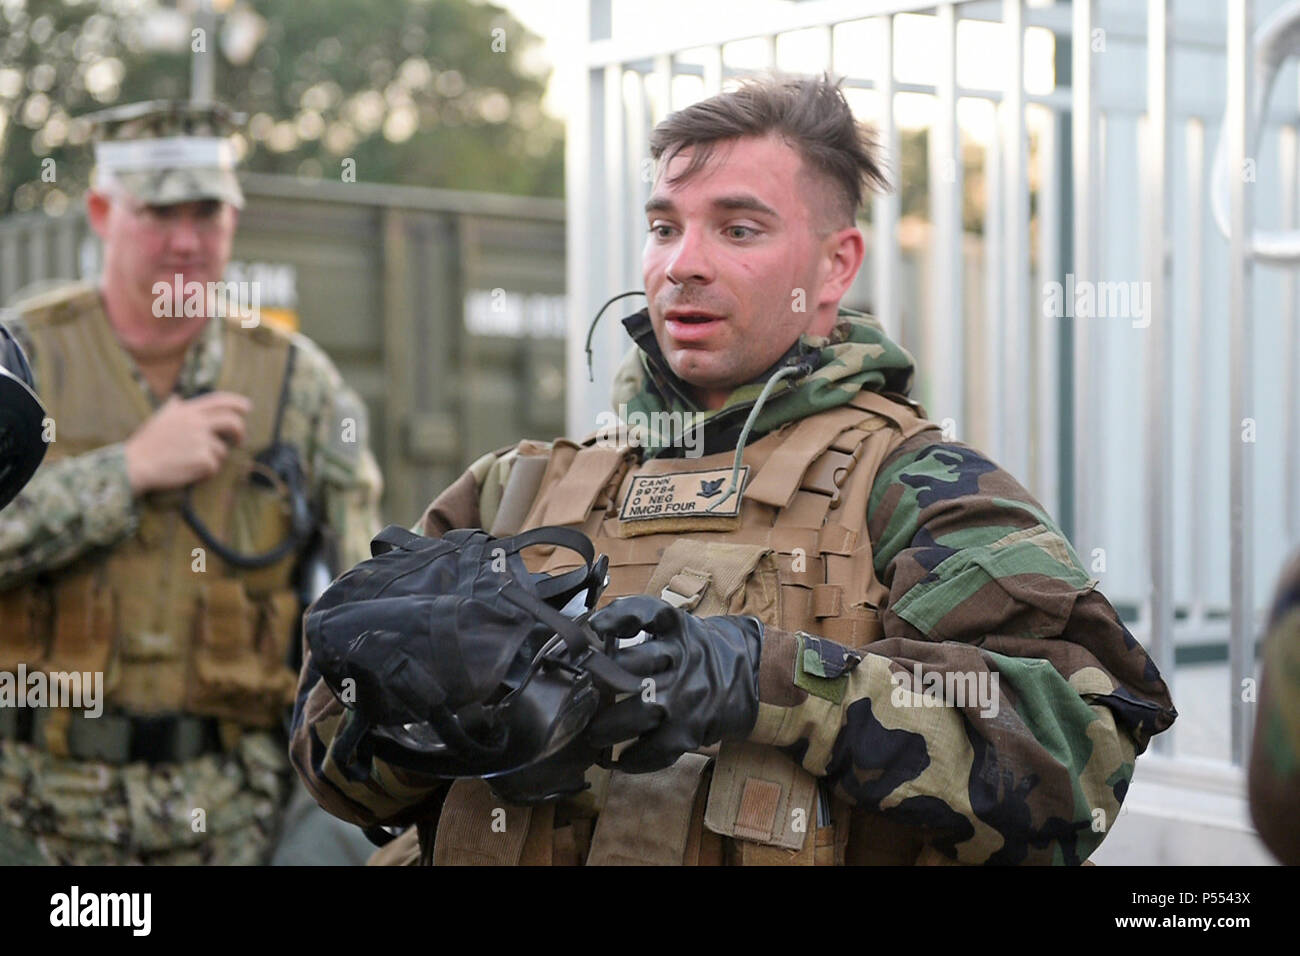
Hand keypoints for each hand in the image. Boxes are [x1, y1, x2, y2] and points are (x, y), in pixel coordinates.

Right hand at [124, 392, 250, 493]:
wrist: (136, 465)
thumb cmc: (146, 444)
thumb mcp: (159, 418)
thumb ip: (173, 408)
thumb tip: (178, 397)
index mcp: (187, 411)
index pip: (219, 401)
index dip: (236, 402)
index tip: (247, 407)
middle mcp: (197, 422)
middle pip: (233, 422)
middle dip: (240, 432)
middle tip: (239, 441)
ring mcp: (201, 440)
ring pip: (222, 450)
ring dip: (211, 459)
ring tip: (190, 463)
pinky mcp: (204, 459)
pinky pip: (214, 467)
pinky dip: (205, 472)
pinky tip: (189, 472)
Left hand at [585, 595, 761, 773]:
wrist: (755, 675)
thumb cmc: (704, 652)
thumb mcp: (680, 628)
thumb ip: (643, 630)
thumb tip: (589, 639)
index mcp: (677, 629)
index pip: (646, 612)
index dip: (617, 617)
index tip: (594, 626)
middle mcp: (681, 658)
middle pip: (631, 665)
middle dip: (598, 681)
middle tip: (577, 694)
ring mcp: (687, 695)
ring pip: (640, 710)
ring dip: (610, 726)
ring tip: (593, 735)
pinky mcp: (692, 728)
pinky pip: (658, 748)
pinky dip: (636, 758)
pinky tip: (620, 761)